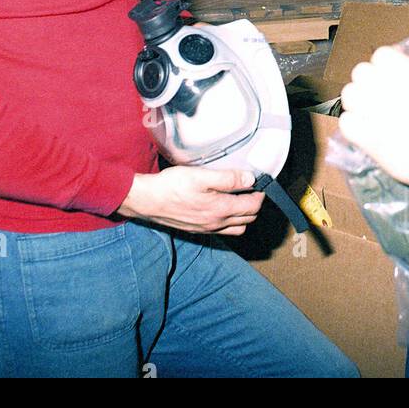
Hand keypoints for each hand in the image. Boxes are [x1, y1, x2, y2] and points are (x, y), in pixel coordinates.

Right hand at [116, 165, 264, 234]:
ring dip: (244, 216)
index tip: (261, 183)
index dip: (260, 195)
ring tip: (242, 200)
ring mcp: (206, 229)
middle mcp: (216, 224)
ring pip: (236, 228)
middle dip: (254, 205)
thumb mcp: (201, 176)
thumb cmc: (172, 186)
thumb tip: (250, 178)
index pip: (252, 207)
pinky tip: (224, 210)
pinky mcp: (197, 230)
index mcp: (220, 210)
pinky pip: (222, 231)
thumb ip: (228, 178)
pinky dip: (230, 222)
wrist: (147, 201)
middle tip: (254, 190)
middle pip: (247, 219)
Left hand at [339, 47, 408, 208]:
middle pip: (360, 71)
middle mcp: (384, 87)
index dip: (384, 66)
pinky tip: (365, 130)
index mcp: (406, 73)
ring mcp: (370, 111)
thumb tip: (398, 72)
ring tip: (369, 112)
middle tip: (378, 95)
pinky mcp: (363, 135)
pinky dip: (353, 125)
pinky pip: (345, 121)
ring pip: (348, 94)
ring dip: (357, 102)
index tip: (390, 77)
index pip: (381, 54)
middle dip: (368, 82)